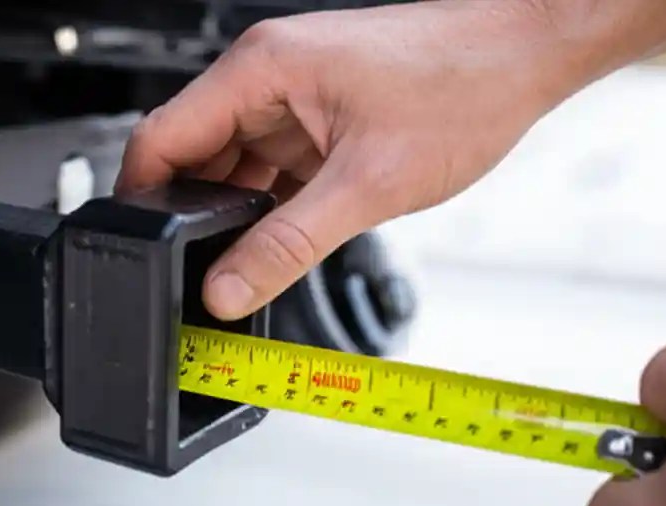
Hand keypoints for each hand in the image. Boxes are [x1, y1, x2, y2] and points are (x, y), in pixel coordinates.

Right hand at [115, 0, 587, 319]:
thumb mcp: (366, 185)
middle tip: (210, 273)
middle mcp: (267, 78)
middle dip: (196, 218)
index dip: (140, 200)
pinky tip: (298, 232)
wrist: (526, 55)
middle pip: (194, 157)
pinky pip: (274, 171)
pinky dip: (277, 207)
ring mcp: (293, 99)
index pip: (162, 137)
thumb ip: (287, 245)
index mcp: (260, 70)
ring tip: (267, 253)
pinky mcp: (320, 120)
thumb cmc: (462, 85)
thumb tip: (227, 289)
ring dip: (241, 216)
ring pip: (236, 169)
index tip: (140, 253)